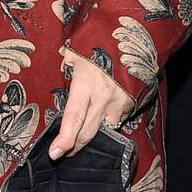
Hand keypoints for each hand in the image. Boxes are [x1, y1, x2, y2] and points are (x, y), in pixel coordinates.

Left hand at [49, 45, 135, 160]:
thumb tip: (62, 68)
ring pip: (103, 128)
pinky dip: (108, 118)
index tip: (55, 153)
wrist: (136, 38)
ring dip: (93, 129)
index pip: (73, 117)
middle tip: (63, 152)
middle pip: (87, 131)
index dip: (64, 139)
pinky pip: (117, 118)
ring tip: (85, 124)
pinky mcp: (131, 104)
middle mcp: (103, 98)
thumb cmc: (101, 42)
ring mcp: (119, 103)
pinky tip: (104, 106)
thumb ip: (68, 65)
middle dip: (74, 146)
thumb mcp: (77, 51)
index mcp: (85, 84)